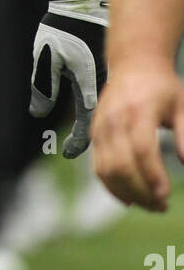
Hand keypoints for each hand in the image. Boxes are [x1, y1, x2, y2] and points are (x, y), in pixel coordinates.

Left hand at [30, 0, 107, 157]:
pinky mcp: (108, 65)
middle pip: (98, 120)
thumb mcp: (47, 54)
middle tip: (75, 149)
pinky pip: (104, 92)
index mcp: (89, 84)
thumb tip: (37, 112)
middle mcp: (102, 83)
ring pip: (103, 107)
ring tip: (86, 135)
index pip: (86, 125)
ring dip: (95, 122)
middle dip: (88, 136)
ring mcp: (107, 74)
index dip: (77, 142)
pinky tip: (90, 109)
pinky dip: (97, 104)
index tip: (68, 152)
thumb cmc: (65, 25)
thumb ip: (42, 85)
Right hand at [92, 61, 183, 211]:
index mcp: (139, 110)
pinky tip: (129, 199)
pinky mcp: (94, 133)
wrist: (133, 63)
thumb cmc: (161, 86)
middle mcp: (115, 119)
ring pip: (106, 170)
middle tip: (161, 206)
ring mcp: (101, 126)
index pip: (142, 149)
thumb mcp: (181, 105)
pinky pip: (97, 167)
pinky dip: (111, 187)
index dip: (152, 176)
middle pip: (122, 165)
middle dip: (141, 192)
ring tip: (148, 204)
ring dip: (127, 194)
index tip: (166, 196)